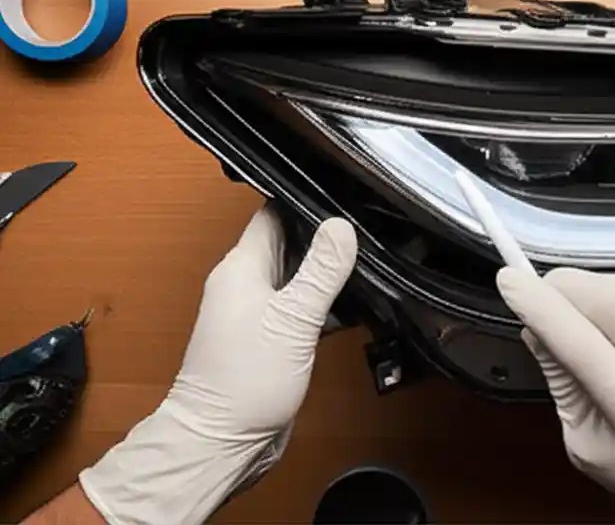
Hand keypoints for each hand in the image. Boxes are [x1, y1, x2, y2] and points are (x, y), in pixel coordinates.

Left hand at [79, 206, 356, 524]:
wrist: (221, 442)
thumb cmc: (245, 380)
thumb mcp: (292, 319)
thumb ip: (320, 271)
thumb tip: (341, 225)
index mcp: (241, 268)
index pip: (274, 214)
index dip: (307, 200)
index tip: (346, 193)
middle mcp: (246, 285)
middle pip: (290, 243)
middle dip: (326, 236)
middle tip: (370, 228)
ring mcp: (258, 314)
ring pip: (298, 277)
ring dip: (328, 273)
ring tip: (371, 263)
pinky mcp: (272, 340)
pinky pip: (301, 309)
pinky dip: (326, 305)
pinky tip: (355, 307)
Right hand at [496, 267, 614, 523]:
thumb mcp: (598, 455)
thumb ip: (566, 391)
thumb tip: (538, 330)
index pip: (579, 342)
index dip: (539, 306)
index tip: (509, 278)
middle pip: (607, 298)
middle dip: (567, 290)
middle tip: (548, 302)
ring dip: (600, 291)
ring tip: (590, 319)